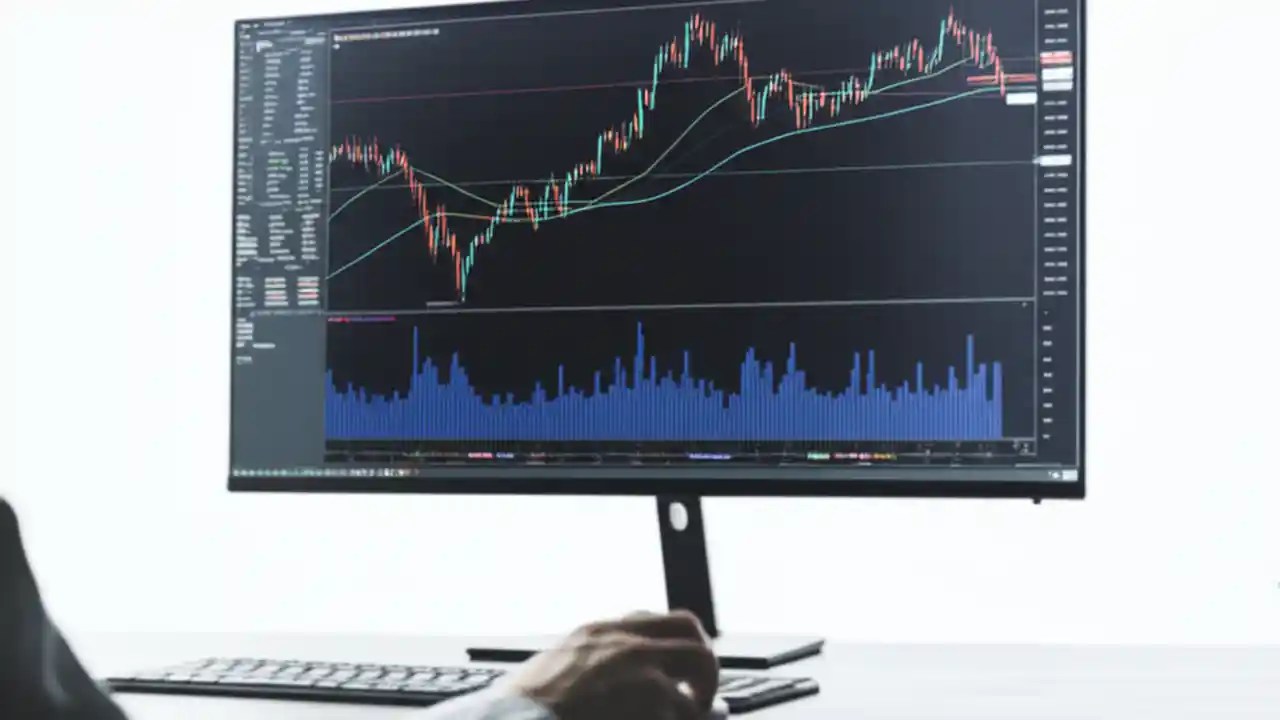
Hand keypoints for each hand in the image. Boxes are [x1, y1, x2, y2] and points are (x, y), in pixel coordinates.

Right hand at [508, 610, 718, 719]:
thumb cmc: (524, 711)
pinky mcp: (651, 693)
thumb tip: (630, 692)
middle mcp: (623, 638)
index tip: (676, 672)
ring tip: (693, 717)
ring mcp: (640, 664)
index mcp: (595, 633)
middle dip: (704, 663)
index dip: (672, 646)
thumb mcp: (553, 674)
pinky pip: (686, 710)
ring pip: (698, 667)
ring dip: (698, 702)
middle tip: (700, 696)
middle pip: (689, 629)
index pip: (650, 621)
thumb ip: (590, 670)